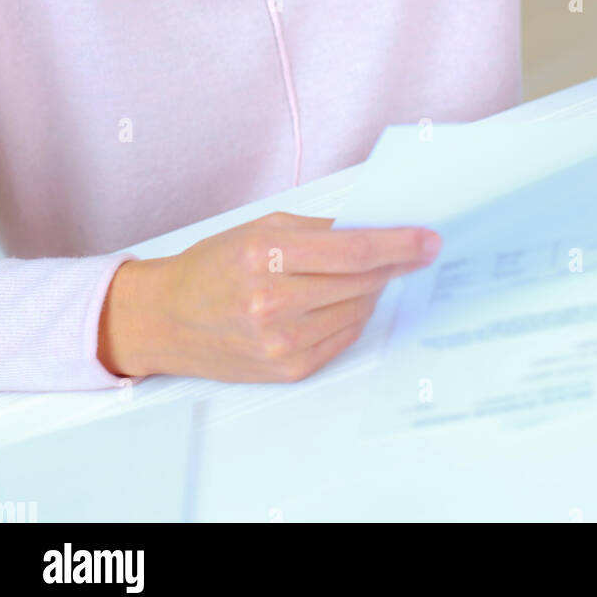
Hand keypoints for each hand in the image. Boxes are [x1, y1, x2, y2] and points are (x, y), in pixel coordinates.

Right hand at [97, 212, 441, 382]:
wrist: (168, 318)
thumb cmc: (214, 266)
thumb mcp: (262, 228)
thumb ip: (320, 229)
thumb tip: (375, 228)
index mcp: (267, 256)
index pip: (354, 251)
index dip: (399, 245)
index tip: (428, 239)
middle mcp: (274, 302)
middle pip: (363, 282)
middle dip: (395, 265)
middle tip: (414, 251)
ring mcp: (282, 342)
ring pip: (358, 309)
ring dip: (373, 289)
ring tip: (370, 273)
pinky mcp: (288, 369)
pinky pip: (343, 336)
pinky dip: (353, 314)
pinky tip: (346, 299)